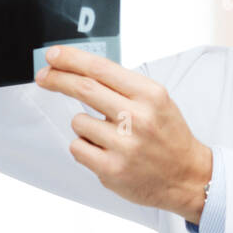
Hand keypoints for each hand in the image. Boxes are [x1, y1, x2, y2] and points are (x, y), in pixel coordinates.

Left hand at [35, 45, 212, 220]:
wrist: (187, 177)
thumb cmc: (168, 136)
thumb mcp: (156, 101)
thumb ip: (123, 87)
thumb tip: (80, 70)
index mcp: (150, 95)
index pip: (102, 69)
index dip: (72, 59)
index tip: (53, 56)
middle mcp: (139, 117)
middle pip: (84, 89)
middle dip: (58, 79)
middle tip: (44, 76)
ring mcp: (125, 145)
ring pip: (78, 122)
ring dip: (83, 125)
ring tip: (108, 135)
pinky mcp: (112, 169)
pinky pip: (78, 148)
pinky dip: (85, 147)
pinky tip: (105, 151)